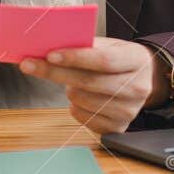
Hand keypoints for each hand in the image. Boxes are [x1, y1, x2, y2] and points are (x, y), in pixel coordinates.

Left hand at [22, 37, 167, 133]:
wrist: (144, 80)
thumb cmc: (120, 59)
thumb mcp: (112, 45)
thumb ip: (88, 45)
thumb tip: (52, 45)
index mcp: (137, 60)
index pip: (103, 60)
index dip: (75, 57)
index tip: (49, 54)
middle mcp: (138, 88)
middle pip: (88, 82)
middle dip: (55, 72)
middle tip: (29, 65)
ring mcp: (129, 111)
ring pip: (82, 100)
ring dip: (68, 89)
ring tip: (73, 81)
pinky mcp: (118, 128)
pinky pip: (83, 117)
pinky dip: (75, 105)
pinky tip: (82, 97)